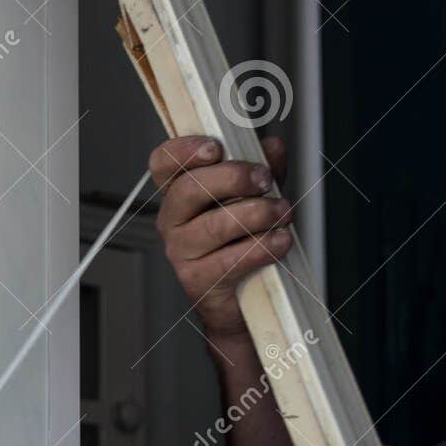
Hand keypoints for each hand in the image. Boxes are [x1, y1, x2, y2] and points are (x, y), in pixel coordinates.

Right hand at [148, 135, 293, 339]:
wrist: (242, 299)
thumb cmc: (241, 243)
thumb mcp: (254, 198)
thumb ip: (263, 171)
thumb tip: (273, 147)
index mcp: (179, 193)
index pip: (163, 163)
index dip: (183, 150)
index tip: (215, 146)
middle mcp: (172, 220)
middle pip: (190, 188)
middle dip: (233, 178)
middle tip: (264, 179)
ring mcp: (181, 251)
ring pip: (215, 224)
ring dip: (257, 214)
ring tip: (282, 212)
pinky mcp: (197, 280)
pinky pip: (230, 260)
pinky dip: (262, 247)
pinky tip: (280, 241)